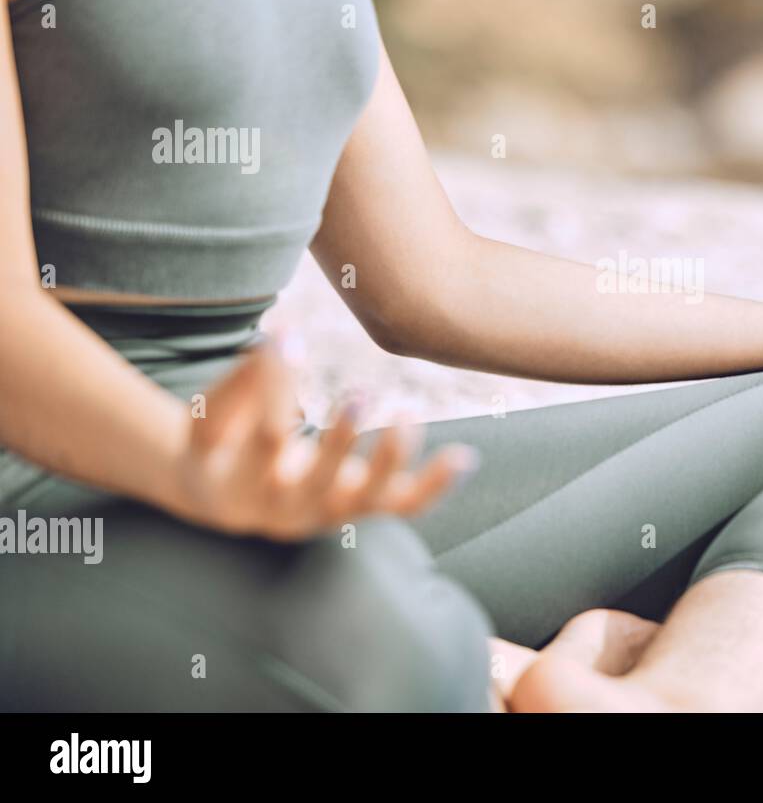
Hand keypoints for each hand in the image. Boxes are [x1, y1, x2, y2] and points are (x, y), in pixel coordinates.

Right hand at [158, 339, 476, 540]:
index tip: (285, 337)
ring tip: (405, 414)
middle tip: (359, 396)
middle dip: (341, 443)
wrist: (224, 498)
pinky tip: (463, 457)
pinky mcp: (359, 509)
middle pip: (317, 482)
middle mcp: (284, 510)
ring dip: (390, 459)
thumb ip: (244, 379)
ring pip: (366, 500)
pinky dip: (435, 485)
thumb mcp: (213, 414)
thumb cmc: (220, 440)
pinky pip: (402, 505)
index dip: (274, 388)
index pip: (261, 439)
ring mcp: (326, 514)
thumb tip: (284, 335)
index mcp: (239, 486)